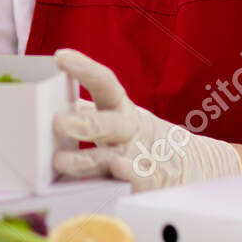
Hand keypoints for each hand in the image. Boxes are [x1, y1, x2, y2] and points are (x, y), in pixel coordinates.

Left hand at [51, 48, 241, 191]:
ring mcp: (140, 157)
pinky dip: (128, 176)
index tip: (61, 57)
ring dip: (86, 160)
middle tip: (57, 123)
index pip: (104, 84)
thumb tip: (50, 96)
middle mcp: (129, 131)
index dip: (84, 69)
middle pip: (107, 124)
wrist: (191, 164)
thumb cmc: (139, 137)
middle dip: (84, 123)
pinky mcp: (149, 184)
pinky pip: (137, 180)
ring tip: (60, 161)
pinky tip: (116, 169)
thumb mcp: (117, 116)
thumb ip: (86, 109)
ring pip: (112, 157)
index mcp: (120, 109)